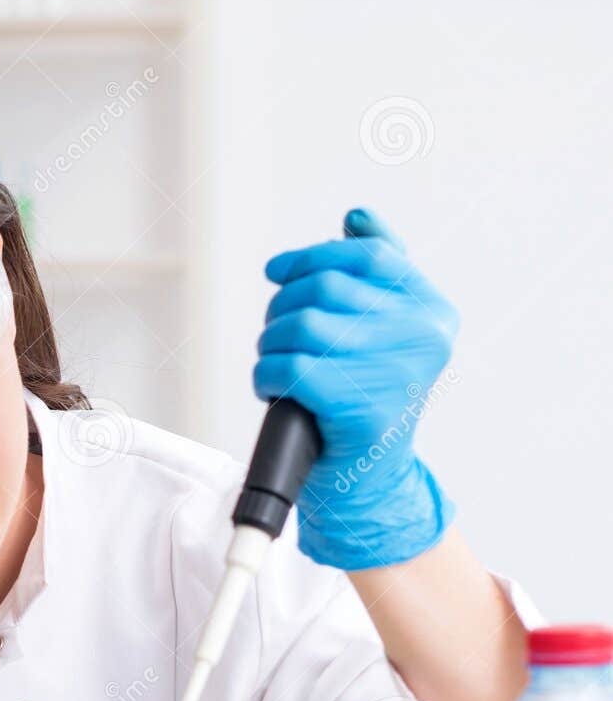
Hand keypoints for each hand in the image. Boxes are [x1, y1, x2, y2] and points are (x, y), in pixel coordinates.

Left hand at [255, 206, 456, 569]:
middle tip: (276, 336)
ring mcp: (397, 375)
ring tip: (278, 366)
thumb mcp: (382, 332)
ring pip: (301, 327)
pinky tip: (274, 390)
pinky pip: (288, 369)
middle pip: (327, 289)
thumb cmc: (364, 399)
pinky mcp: (361, 410)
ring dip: (271, 346)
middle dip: (283, 308)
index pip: (368, 256)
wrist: (368, 481)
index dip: (313, 256)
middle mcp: (426, 339)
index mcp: (434, 312)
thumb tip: (355, 218)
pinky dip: (266, 378)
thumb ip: (377, 275)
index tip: (275, 271)